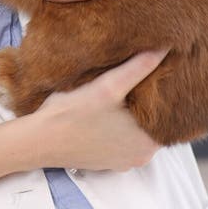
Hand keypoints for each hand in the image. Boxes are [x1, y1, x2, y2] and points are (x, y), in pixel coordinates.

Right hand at [29, 50, 164, 171]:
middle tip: (134, 73)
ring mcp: (123, 160)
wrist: (40, 139)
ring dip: (129, 111)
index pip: (166, 112)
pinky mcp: (107, 159)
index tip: (154, 71)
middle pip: (150, 120)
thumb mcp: (108, 87)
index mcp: (148, 143)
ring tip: (119, 88)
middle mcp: (140, 156)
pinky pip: (120, 138)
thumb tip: (163, 48)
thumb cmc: (72, 113)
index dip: (161, 89)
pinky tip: (104, 109)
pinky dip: (116, 124)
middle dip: (144, 99)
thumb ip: (137, 68)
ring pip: (134, 128)